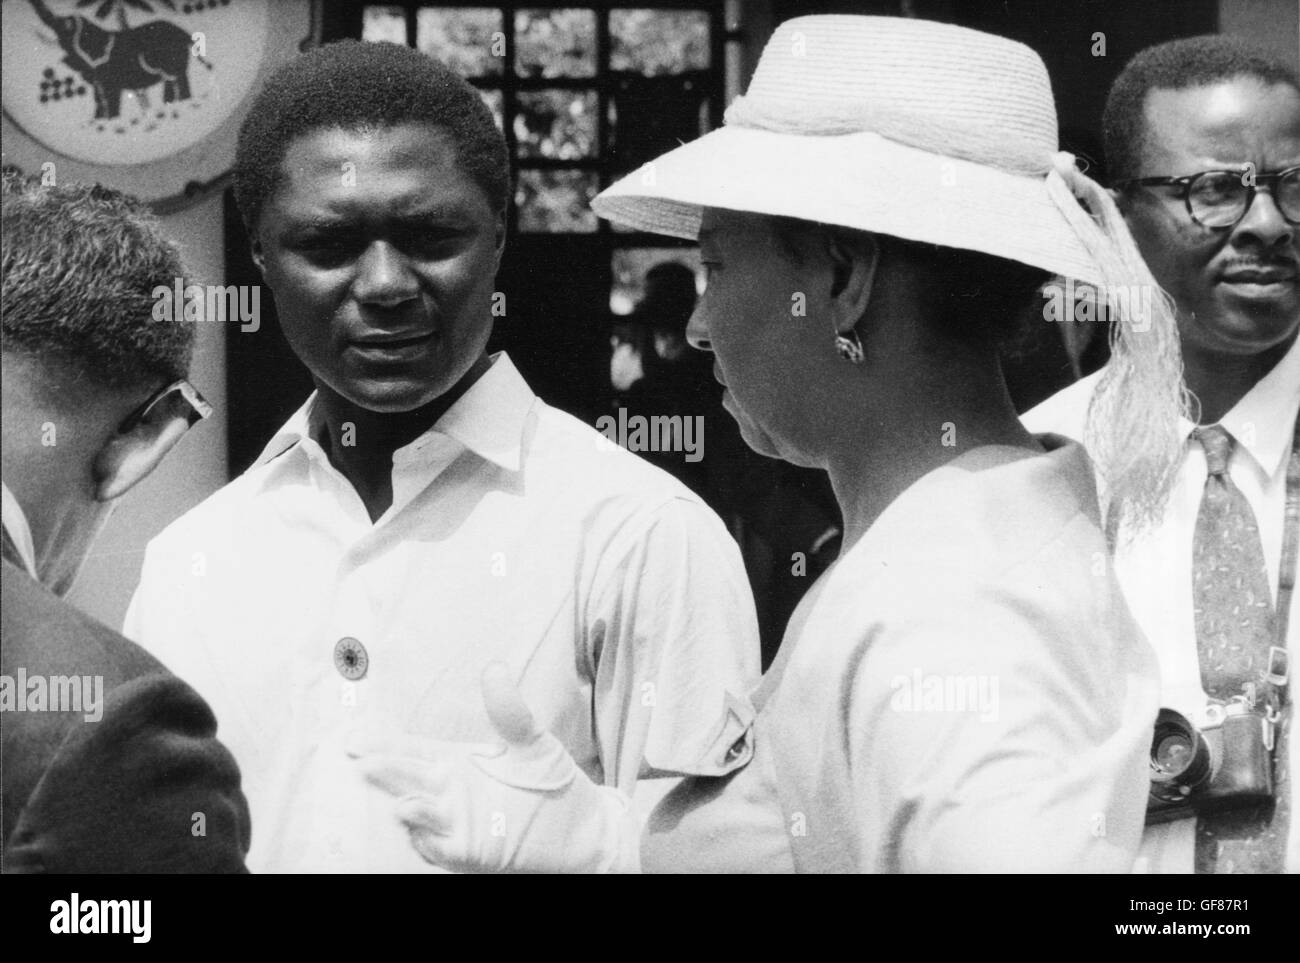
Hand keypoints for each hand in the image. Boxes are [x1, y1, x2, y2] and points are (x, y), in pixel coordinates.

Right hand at [351, 663, 639, 872]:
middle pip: (407, 779)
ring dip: (409, 810)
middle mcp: (450, 792)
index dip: (383, 742)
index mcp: (457, 762)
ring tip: (404, 803)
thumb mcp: (531, 741)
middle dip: (384, 770)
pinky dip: (432, 840)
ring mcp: (459, 822)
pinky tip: (425, 830)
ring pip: (421, 817)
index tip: (354, 736)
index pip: (411, 749)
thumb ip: (510, 712)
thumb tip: (494, 669)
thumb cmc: (551, 779)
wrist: (583, 825)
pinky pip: (444, 847)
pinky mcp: (475, 850)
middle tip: (361, 761)